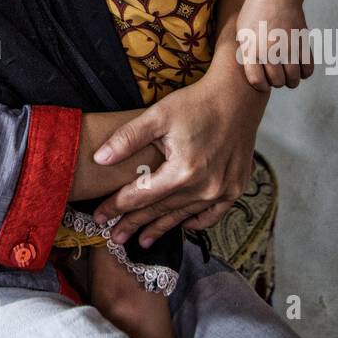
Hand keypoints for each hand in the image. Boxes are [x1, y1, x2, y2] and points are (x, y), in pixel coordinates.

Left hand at [89, 69, 261, 247]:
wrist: (237, 96)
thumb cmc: (196, 103)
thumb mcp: (157, 115)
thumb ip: (127, 138)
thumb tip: (99, 158)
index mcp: (182, 171)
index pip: (141, 196)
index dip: (117, 207)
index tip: (99, 217)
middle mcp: (204, 187)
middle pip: (160, 211)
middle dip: (134, 224)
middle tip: (114, 237)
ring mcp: (222, 191)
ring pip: (183, 216)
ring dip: (161, 228)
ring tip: (142, 241)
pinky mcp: (235, 188)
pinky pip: (212, 215)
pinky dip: (196, 221)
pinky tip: (183, 225)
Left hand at [236, 0, 314, 89]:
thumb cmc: (255, 11)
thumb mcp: (242, 31)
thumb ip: (246, 52)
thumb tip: (249, 72)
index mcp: (252, 48)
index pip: (257, 81)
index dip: (261, 86)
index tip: (264, 83)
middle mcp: (270, 50)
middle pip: (277, 81)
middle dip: (277, 82)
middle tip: (277, 77)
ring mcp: (288, 47)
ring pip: (294, 78)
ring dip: (292, 80)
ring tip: (289, 75)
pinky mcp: (302, 42)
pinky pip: (308, 68)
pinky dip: (305, 73)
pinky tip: (300, 67)